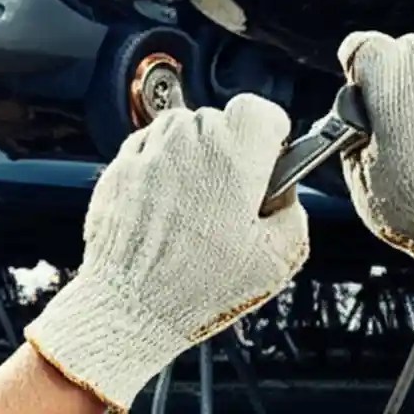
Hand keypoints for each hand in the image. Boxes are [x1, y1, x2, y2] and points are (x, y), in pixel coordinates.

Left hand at [24, 94, 307, 411]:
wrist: (130, 304)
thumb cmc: (200, 286)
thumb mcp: (278, 258)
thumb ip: (294, 210)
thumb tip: (285, 192)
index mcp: (232, 154)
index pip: (260, 110)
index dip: (270, 136)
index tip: (269, 161)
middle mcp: (187, 140)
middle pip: (221, 121)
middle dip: (231, 152)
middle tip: (231, 201)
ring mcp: (148, 149)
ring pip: (183, 133)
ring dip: (194, 158)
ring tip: (195, 212)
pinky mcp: (119, 166)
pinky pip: (151, 152)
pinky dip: (161, 171)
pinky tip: (166, 212)